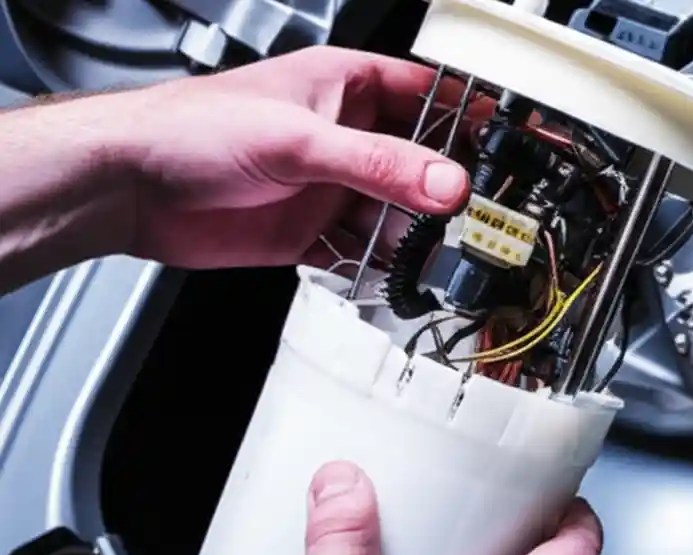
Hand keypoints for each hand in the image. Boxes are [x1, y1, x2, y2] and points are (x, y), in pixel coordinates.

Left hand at [117, 46, 491, 270]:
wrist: (128, 188)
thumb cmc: (191, 130)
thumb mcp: (299, 140)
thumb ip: (378, 166)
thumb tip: (446, 184)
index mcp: (346, 87)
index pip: (429, 94)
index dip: (473, 114)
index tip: (514, 141)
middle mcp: (344, 136)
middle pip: (420, 163)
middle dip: (451, 189)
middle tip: (487, 215)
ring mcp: (328, 187)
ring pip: (395, 215)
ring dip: (417, 237)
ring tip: (446, 255)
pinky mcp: (308, 233)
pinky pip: (360, 254)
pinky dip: (377, 270)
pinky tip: (393, 278)